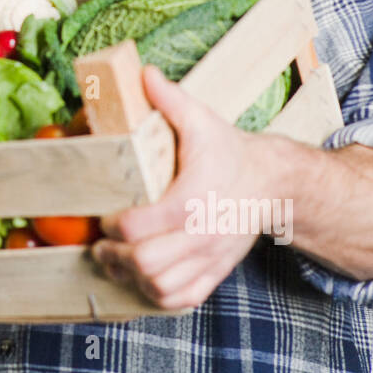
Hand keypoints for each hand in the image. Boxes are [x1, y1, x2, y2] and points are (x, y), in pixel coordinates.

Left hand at [92, 65, 267, 309]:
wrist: (272, 183)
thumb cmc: (229, 150)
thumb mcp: (202, 119)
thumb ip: (169, 99)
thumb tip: (144, 73)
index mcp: (194, 199)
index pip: (141, 226)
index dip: (112, 226)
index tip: (103, 217)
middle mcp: (203, 234)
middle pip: (148, 263)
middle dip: (115, 257)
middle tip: (100, 246)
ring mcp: (211, 258)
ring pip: (162, 288)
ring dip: (132, 279)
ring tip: (115, 262)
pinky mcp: (215, 272)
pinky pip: (183, 299)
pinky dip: (157, 297)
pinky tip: (142, 279)